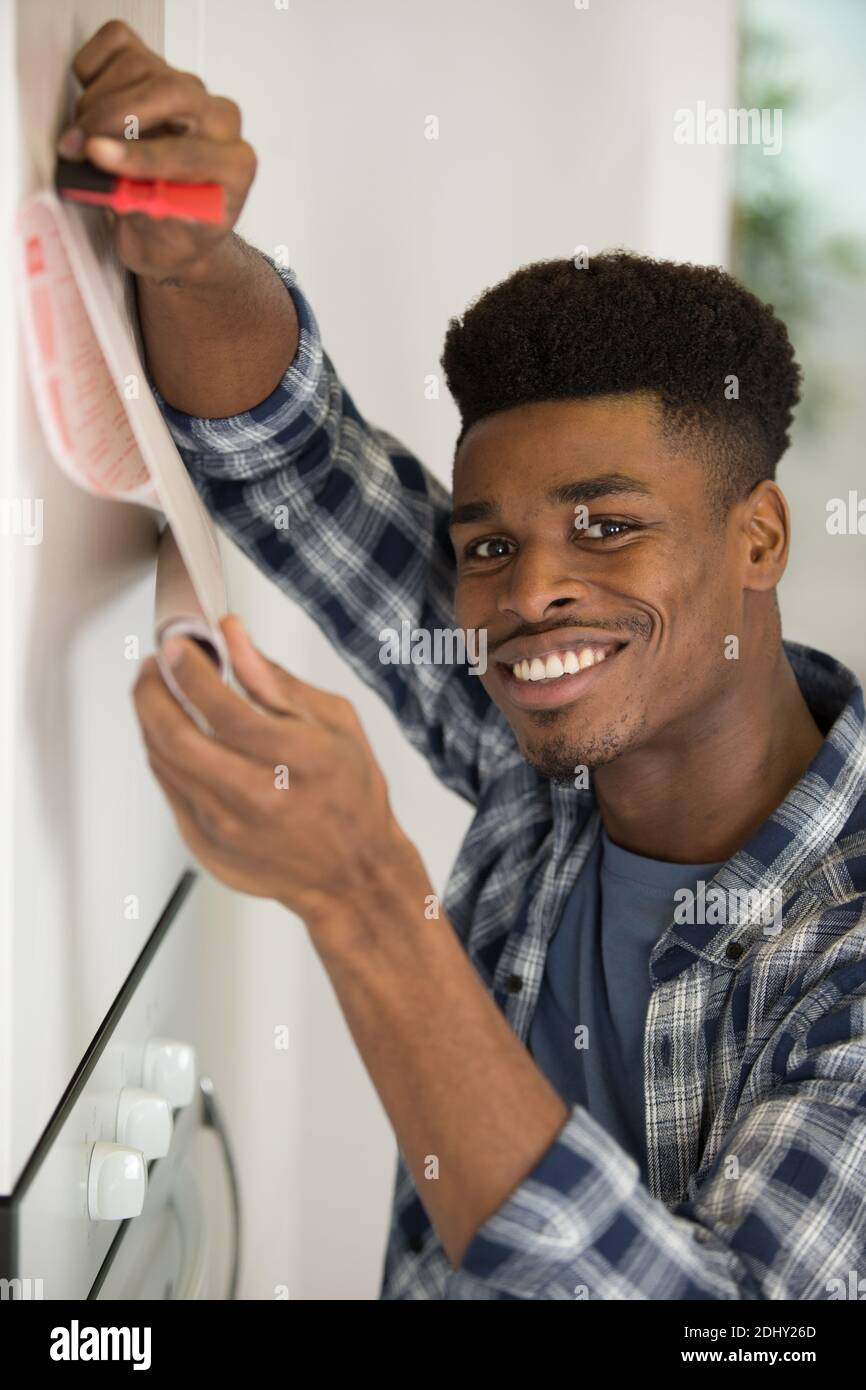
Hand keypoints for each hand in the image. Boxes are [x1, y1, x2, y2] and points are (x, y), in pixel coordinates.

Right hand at [59, 20, 255, 281]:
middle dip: (113, 117)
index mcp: (235, 166)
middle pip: (169, 91)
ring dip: (96, 104)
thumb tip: (117, 186)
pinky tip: (91, 108)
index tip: (99, 157)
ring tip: (80, 143)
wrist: (172, 228)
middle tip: (78, 146)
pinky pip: (119, 45)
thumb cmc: (173, 236)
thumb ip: (146, 214)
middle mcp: (218, 119)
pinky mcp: (156, 67)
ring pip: (139, 67)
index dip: (140, 156)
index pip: (191, 152)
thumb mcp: (163, 247)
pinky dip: (93, 71)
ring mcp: (188, 88)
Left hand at [133, 616, 415, 932]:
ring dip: (150, 718)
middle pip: (176, 735)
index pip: (222, 707)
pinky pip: (167, 788)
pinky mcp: (205, 844)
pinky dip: (161, 753)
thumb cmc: (351, 798)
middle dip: (152, 689)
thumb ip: (275, 680)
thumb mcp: (335, 723)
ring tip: (159, 692)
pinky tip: (172, 733)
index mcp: (295, 760)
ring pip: (163, 760)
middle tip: (155, 666)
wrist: (351, 874)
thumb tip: (234, 639)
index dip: (189, 669)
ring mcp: (225, 826)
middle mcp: (256, 797)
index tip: (179, 646)